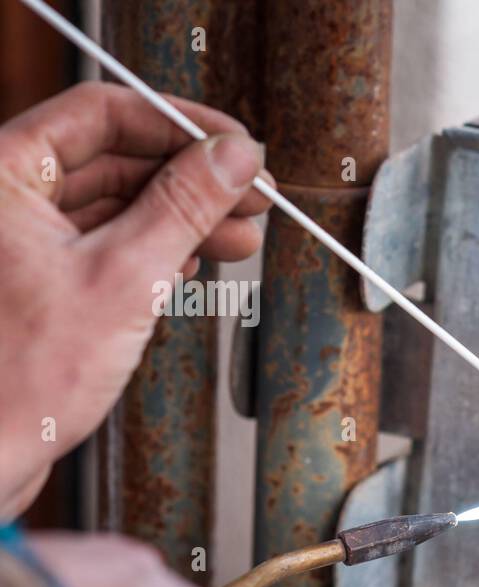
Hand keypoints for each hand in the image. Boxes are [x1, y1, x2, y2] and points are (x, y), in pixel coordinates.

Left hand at [0, 81, 273, 516]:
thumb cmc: (17, 380)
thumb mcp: (124, 279)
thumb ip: (183, 208)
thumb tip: (233, 159)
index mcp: (2, 172)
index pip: (103, 113)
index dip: (180, 125)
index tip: (237, 148)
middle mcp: (5, 197)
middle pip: (114, 158)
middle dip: (191, 179)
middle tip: (252, 198)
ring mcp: (19, 241)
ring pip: (115, 205)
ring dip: (183, 219)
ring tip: (241, 238)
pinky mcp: (37, 282)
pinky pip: (104, 245)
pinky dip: (155, 252)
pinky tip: (194, 265)